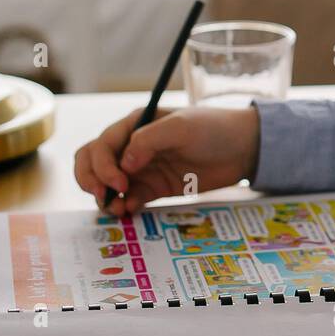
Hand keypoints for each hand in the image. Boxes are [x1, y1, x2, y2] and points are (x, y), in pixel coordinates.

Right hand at [74, 105, 260, 216]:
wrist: (243, 149)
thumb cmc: (213, 128)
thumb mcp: (182, 127)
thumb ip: (149, 141)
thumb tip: (124, 163)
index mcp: (135, 125)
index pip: (101, 145)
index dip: (102, 166)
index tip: (120, 181)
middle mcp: (132, 146)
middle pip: (92, 162)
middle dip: (91, 180)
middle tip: (106, 197)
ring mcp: (142, 168)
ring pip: (106, 183)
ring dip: (104, 197)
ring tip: (117, 210)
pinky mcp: (154, 187)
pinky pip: (128, 198)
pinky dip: (123, 206)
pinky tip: (130, 210)